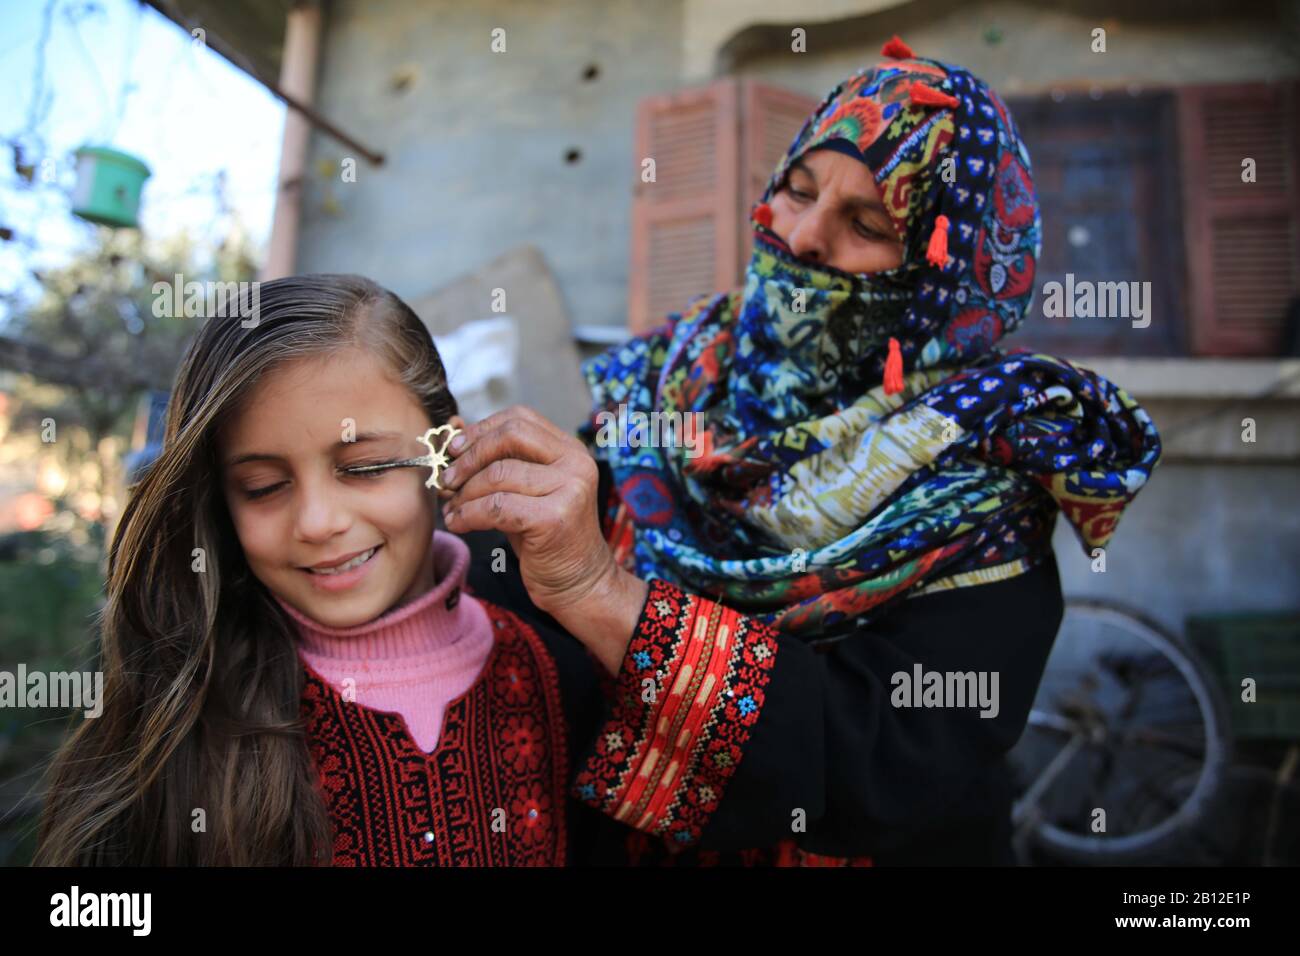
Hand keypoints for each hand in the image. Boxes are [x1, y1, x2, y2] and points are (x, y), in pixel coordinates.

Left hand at [438, 405, 646, 672]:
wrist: (579, 583)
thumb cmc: (547, 538)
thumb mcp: (525, 492)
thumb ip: (500, 462)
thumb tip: (453, 432)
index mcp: (570, 451)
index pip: (520, 418)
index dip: (481, 429)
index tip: (454, 449)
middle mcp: (576, 464)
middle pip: (510, 436)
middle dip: (470, 456)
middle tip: (447, 479)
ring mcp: (569, 489)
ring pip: (498, 475)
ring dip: (464, 493)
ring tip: (452, 509)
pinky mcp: (554, 519)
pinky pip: (496, 507)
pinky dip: (468, 515)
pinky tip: (459, 523)